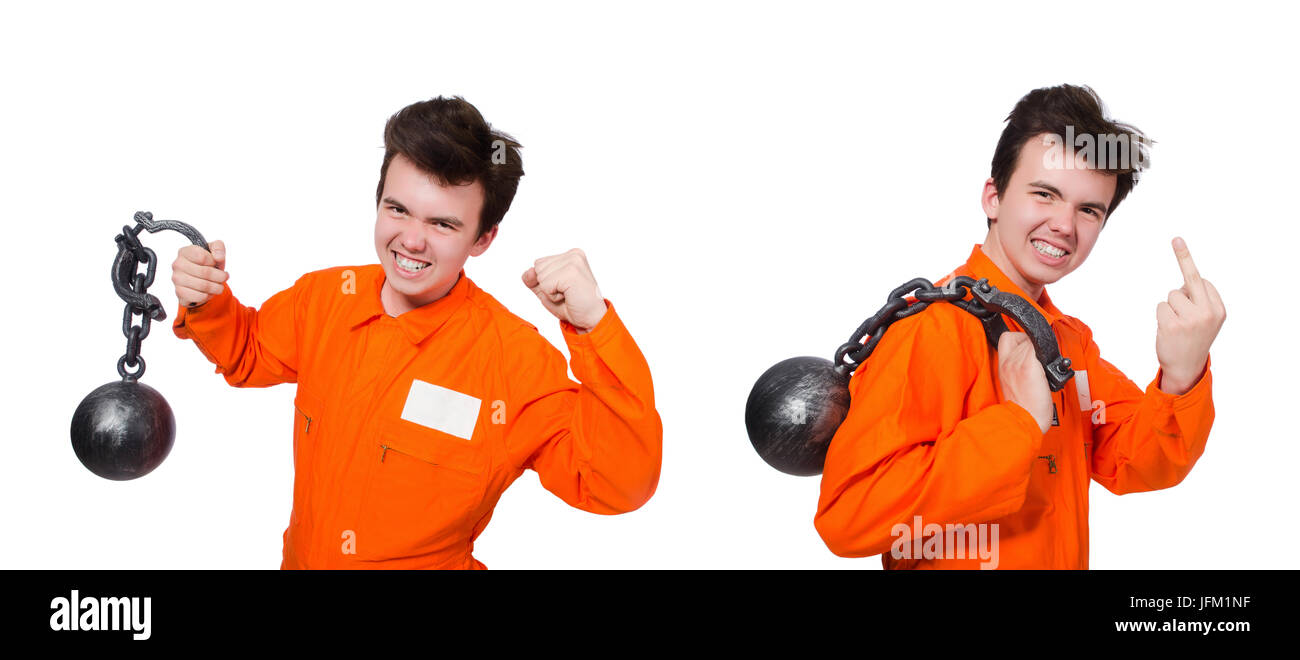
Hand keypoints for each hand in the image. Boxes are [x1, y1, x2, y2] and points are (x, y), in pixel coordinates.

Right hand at [172, 240, 227, 307]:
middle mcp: (178, 265)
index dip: (213, 262)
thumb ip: (218, 247)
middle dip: (220, 276)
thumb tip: (218, 257)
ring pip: (203, 286)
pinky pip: (199, 297)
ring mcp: (177, 279)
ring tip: (219, 285)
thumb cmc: (207, 262)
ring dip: (217, 287)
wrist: (200, 278)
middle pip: (205, 272)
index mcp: (185, 252)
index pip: (203, 257)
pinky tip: (208, 292)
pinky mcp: (179, 292)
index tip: (215, 263)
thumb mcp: (214, 250)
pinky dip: (208, 296)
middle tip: (224, 277)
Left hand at [521, 248, 606, 332]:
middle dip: (547, 285)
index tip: (564, 289)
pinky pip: (545, 285)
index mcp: (571, 255)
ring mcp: (574, 262)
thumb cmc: (572, 305)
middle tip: (566, 293)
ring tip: (568, 295)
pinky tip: (569, 297)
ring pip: (540, 276)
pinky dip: (553, 296)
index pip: (538, 263)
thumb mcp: (547, 291)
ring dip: (550, 292)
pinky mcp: (572, 273)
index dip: (545, 281)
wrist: (591, 320)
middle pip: (538, 267)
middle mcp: (574, 254)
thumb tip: (529, 271)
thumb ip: (533, 280)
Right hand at [998, 331, 1053, 434]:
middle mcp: (1008, 361)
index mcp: (1002, 365)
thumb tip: (1034, 356)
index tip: (1027, 348)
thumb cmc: (1024, 407)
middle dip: (1033, 346)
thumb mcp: (1013, 383)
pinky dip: (1045, 353)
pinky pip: (1038, 347)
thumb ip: (1018, 367)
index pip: (1007, 337)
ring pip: (1032, 341)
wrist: (1025, 419)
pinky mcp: (1029, 365)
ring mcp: (1017, 363)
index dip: (1019, 338)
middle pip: (1022, 337)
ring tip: (1043, 368)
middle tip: (1039, 362)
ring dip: (1041, 351)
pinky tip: (1047, 367)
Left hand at [1156, 237, 1225, 394]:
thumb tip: (1185, 282)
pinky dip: (1161, 316)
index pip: (1201, 281)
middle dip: (1184, 257)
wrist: (1186, 367)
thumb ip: (1201, 300)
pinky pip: (1161, 306)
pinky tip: (1168, 330)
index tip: (1179, 242)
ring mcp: (1190, 319)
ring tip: (1176, 325)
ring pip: (1171, 296)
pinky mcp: (1172, 325)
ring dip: (1170, 308)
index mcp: (1218, 309)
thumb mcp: (1207, 320)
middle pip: (1189, 281)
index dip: (1188, 268)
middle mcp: (1207, 312)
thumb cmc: (1193, 339)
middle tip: (1176, 238)